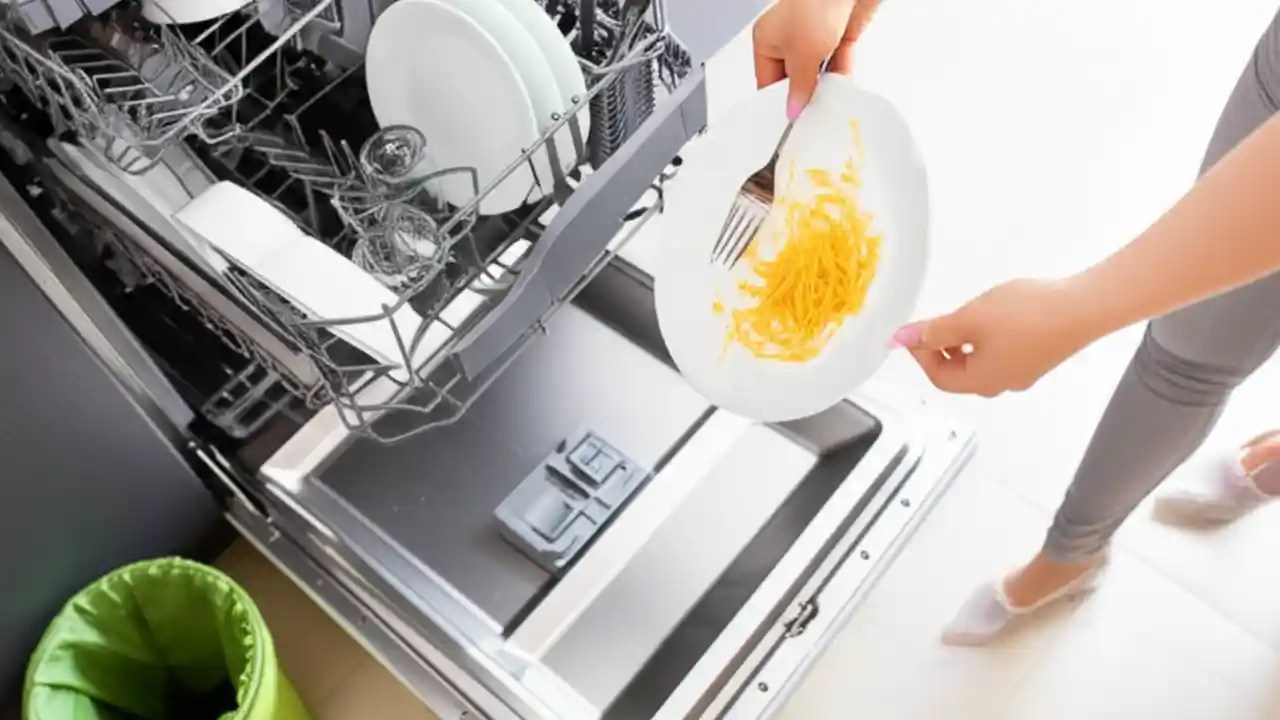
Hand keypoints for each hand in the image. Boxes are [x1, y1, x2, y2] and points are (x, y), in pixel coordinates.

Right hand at [753, 0, 879, 118]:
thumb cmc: (815, 4)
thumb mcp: (802, 55)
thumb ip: (799, 87)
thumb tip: (793, 109)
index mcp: (767, 40)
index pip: (768, 82)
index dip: (779, 102)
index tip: (790, 121)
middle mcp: (789, 38)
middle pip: (794, 78)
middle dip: (804, 95)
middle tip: (810, 115)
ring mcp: (814, 36)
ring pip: (817, 73)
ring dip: (825, 86)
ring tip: (828, 102)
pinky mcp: (837, 34)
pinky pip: (837, 63)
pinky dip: (840, 76)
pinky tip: (841, 89)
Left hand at [892, 279, 1101, 396]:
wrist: (1083, 307)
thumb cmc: (1028, 315)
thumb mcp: (969, 319)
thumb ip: (934, 331)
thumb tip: (902, 339)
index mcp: (981, 382)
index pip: (938, 377)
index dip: (920, 354)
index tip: (913, 332)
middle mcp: (1002, 384)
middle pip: (958, 373)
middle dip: (941, 348)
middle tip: (935, 323)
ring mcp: (1023, 372)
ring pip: (980, 362)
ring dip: (963, 342)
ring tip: (963, 316)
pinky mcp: (1038, 357)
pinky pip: (1001, 354)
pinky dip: (986, 339)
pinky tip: (992, 317)